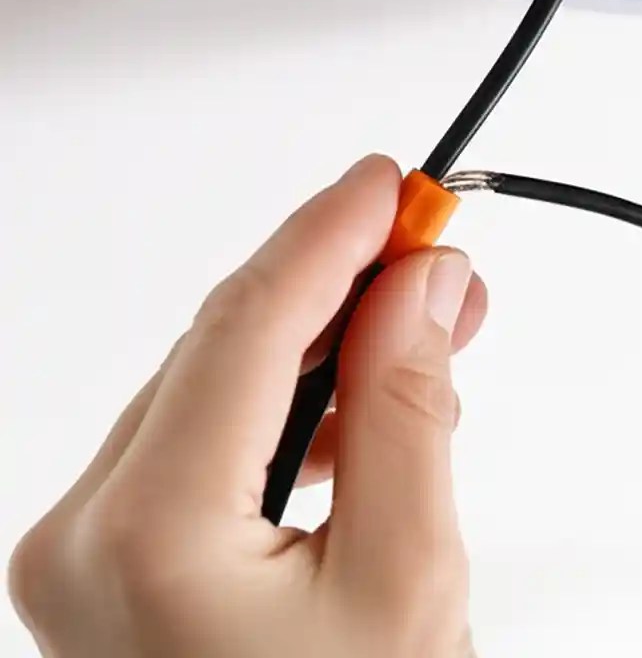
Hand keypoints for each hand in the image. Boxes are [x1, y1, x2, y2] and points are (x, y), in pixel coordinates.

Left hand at [8, 155, 487, 657]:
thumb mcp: (411, 575)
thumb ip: (406, 411)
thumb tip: (420, 288)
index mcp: (145, 538)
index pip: (247, 328)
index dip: (332, 235)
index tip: (398, 184)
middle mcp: (83, 536)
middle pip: (223, 348)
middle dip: (341, 285)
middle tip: (440, 253)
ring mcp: (84, 553)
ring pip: (211, 388)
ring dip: (320, 343)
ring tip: (426, 324)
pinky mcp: (111, 562)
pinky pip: (199, 441)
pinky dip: (284, 405)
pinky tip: (357, 400)